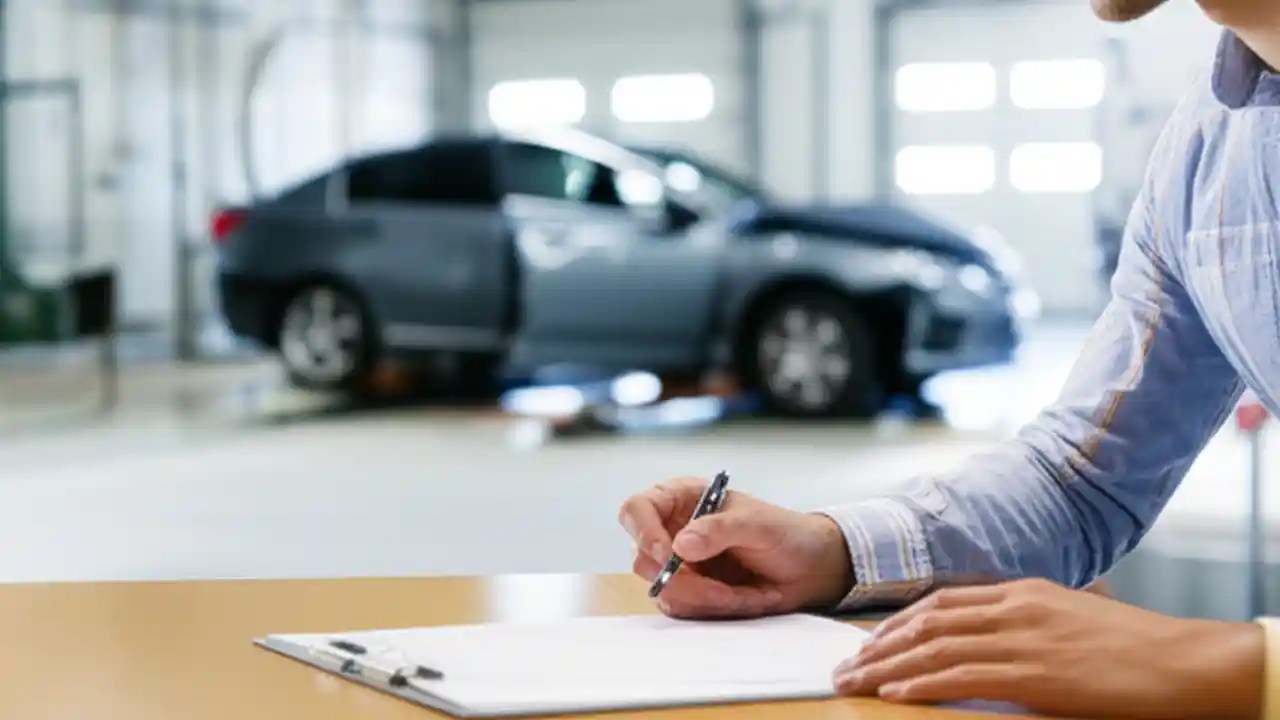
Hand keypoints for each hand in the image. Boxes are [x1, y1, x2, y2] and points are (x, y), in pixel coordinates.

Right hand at [618, 477, 852, 617]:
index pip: (637, 510)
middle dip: (684, 581)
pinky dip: (713, 609)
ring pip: (663, 591)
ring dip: (705, 598)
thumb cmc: (786, 533)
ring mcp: (678, 565)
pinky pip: (682, 609)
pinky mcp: (689, 593)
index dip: (643, 532)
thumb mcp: (757, 524)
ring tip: (743, 594)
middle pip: (644, 559)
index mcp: (682, 500)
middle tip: (722, 590)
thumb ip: (719, 529)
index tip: (668, 554)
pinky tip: (742, 599)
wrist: (810, 569)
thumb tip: (681, 545)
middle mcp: (672, 531)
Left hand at [833, 579, 1263, 718]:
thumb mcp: (1070, 619)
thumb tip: (992, 642)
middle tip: (845, 666)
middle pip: (927, 622)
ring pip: (935, 648)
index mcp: (1021, 592)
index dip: (899, 622)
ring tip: (854, 682)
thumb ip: (1027, 623)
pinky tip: (894, 692)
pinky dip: (922, 683)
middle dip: (879, 645)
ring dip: (886, 667)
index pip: (942, 602)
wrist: (1180, 661)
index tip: (870, 642)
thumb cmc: (1132, 647)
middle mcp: (1013, 608)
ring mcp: (1021, 638)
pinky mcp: (1033, 673)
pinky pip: (962, 675)